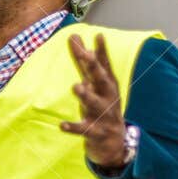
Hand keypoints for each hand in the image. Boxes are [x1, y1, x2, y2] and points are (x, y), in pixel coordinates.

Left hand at [61, 33, 128, 169]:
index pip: (104, 65)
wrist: (115, 143)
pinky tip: (62, 125)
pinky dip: (73, 128)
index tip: (99, 35)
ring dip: (86, 96)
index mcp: (107, 85)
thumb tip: (74, 35)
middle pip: (102, 81)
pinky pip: (84, 129)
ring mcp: (102, 115)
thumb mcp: (93, 84)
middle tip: (87, 55)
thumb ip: (83, 61)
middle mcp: (107, 97)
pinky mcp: (95, 132)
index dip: (102, 51)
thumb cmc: (102, 106)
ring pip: (94, 104)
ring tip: (76, 87)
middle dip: (95, 68)